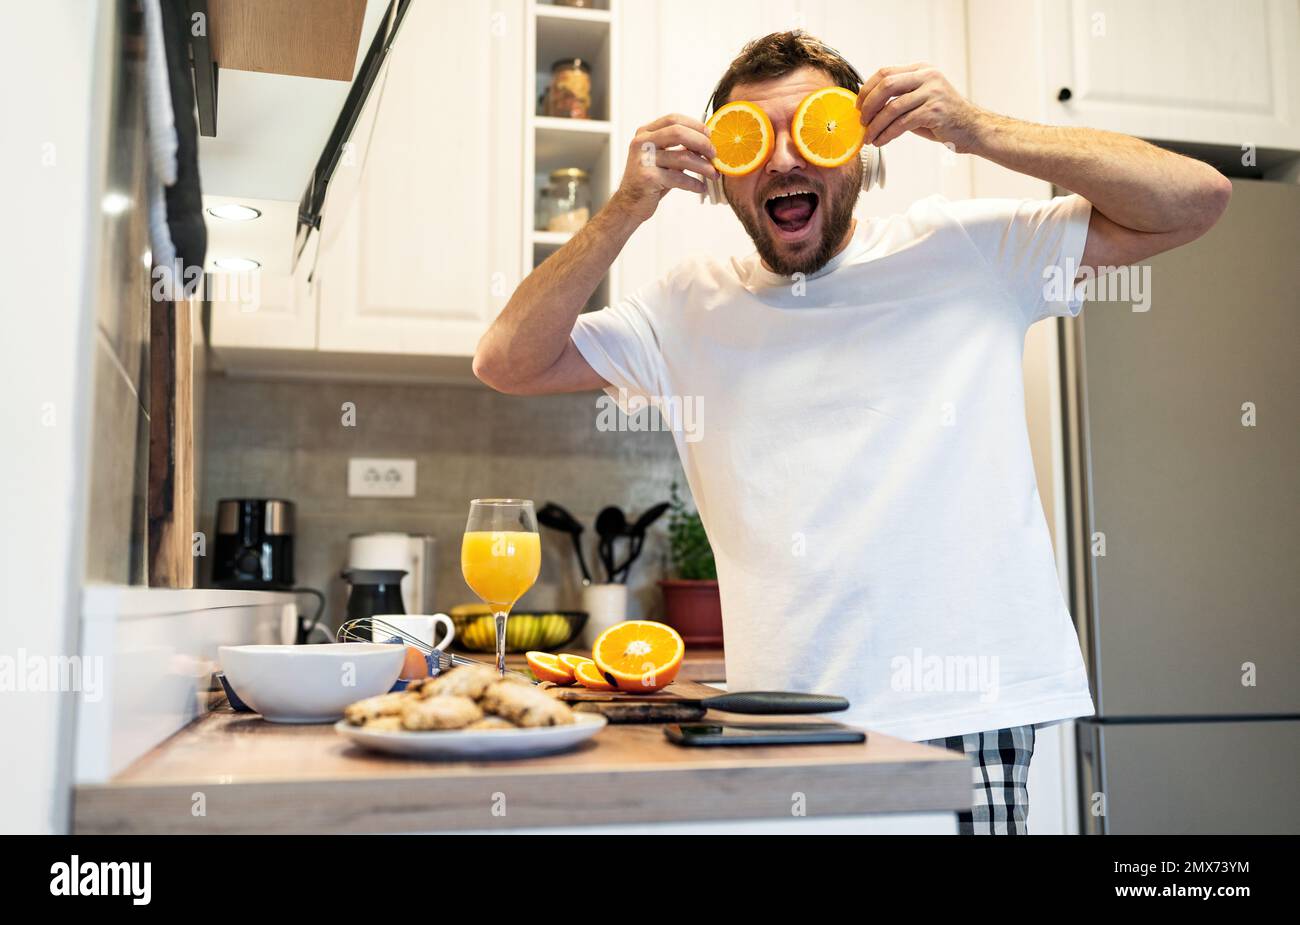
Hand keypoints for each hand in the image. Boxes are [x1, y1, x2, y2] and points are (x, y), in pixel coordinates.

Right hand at [610, 113, 717, 223]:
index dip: (695, 125)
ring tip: (713, 174)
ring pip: (682, 157)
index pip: (674, 119)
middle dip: (702, 142)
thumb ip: (678, 147)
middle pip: (678, 132)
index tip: (710, 136)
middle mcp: (642, 142)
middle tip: (714, 154)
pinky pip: (679, 178)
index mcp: (646, 133)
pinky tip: (701, 188)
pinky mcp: (648, 178)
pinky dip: (694, 184)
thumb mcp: (662, 158)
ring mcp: (643, 159)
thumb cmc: (650, 180)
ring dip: (703, 166)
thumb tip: (707, 141)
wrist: (629, 204)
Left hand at [856, 63, 987, 151]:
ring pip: (892, 108)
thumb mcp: (920, 99)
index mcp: (921, 70)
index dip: (867, 89)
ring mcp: (932, 92)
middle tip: (862, 121)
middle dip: (868, 105)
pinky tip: (881, 141)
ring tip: (869, 137)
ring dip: (876, 125)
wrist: (972, 128)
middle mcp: (927, 77)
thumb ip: (899, 97)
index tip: (858, 105)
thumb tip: (869, 106)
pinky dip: (887, 134)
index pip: (885, 73)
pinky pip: (902, 123)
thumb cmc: (943, 117)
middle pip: (886, 85)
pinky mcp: (935, 111)